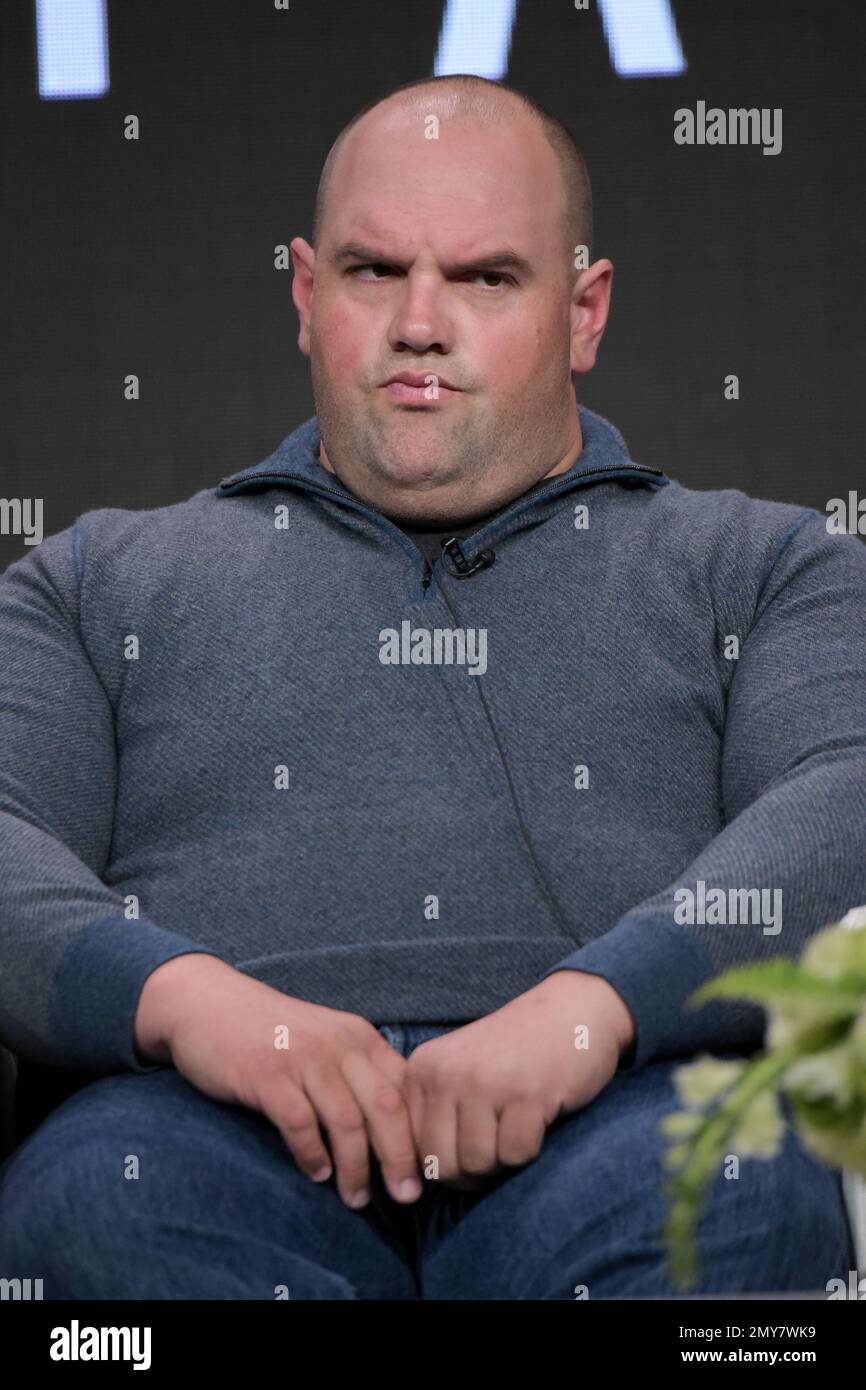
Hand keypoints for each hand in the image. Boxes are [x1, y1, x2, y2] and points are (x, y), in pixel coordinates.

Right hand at [138, 955, 422, 1210]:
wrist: (207, 1002)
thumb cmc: (272, 1033)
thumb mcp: (326, 1042)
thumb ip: (357, 1074)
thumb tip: (395, 1133)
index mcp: (360, 1038)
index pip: (406, 1088)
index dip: (421, 1132)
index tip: (427, 1170)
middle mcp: (339, 1044)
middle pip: (387, 1108)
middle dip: (401, 1158)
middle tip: (407, 1197)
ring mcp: (303, 1058)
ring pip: (347, 1122)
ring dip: (356, 1168)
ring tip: (357, 1200)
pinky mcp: (267, 1075)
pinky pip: (300, 1124)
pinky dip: (313, 1155)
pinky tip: (317, 1174)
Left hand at [404, 970, 634, 1190]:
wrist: (574, 1010)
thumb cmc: (516, 1051)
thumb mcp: (459, 1070)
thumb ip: (435, 1113)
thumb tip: (417, 1184)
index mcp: (423, 1068)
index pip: (417, 1152)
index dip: (449, 1165)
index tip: (474, 1145)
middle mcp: (446, 1073)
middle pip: (445, 1166)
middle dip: (476, 1170)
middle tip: (501, 1140)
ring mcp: (485, 1082)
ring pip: (480, 1165)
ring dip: (505, 1159)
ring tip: (518, 1123)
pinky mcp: (526, 1094)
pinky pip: (517, 1155)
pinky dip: (532, 1148)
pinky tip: (539, 1115)